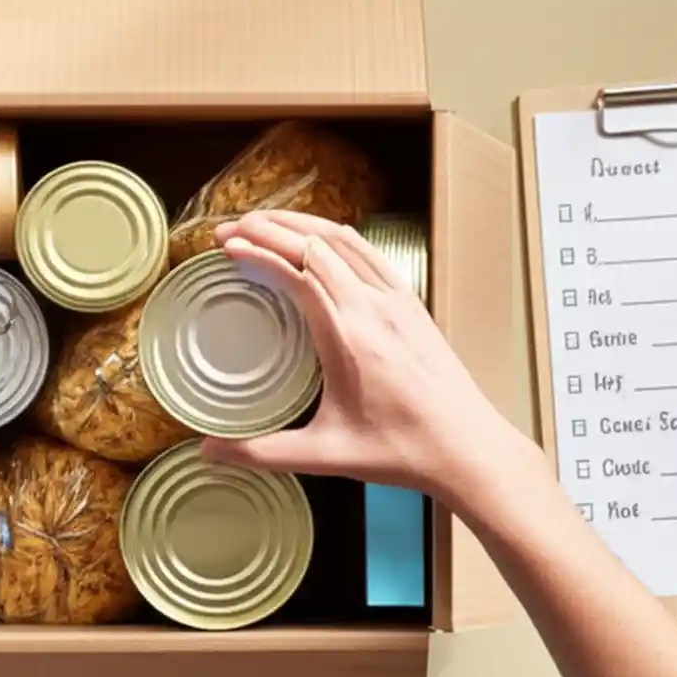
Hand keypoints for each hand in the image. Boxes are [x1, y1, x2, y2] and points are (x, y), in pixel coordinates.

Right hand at [200, 210, 514, 498]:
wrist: (466, 447)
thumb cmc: (401, 450)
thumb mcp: (325, 455)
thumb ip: (262, 452)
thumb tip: (209, 451)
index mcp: (349, 335)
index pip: (297, 271)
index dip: (258, 252)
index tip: (226, 247)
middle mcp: (373, 306)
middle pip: (315, 243)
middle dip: (267, 228)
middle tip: (228, 229)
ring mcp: (397, 299)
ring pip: (344, 239)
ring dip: (301, 223)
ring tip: (264, 222)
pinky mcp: (411, 303)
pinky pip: (369, 253)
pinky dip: (336, 235)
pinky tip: (320, 238)